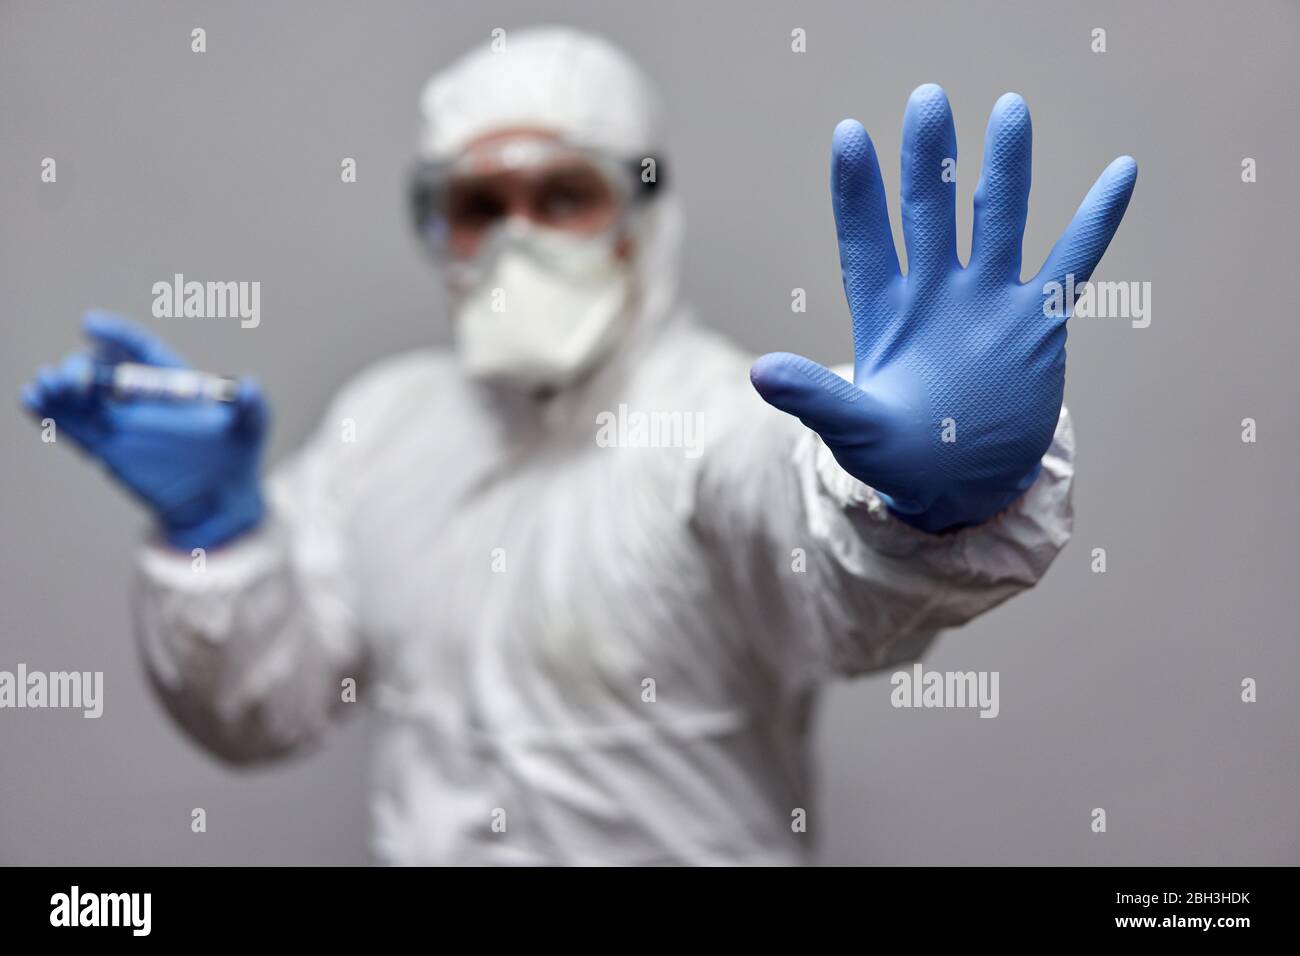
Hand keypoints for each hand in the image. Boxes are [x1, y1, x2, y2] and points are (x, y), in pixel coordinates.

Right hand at [21, 311, 267, 549]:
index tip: (90, 324)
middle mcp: (141, 399)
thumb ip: (252, 406)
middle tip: (74, 377)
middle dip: (82, 370)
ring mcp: (121, 424)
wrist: (224, 501)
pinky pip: (73, 428)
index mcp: (172, 382)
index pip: (138, 352)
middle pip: (103, 374)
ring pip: (80, 399)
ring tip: (42, 386)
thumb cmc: (240, 455)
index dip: (115, 337)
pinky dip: (52, 415)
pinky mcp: (107, 449)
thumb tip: (249, 386)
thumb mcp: (253, 427)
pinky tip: (33, 402)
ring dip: (58, 389)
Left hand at [751, 84, 1135, 531]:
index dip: (858, 192)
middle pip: (931, 212)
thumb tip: (759, 373)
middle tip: (928, 100)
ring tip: (1011, 109)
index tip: (850, 136)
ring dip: (1005, 169)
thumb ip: (815, 398)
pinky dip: (1094, 222)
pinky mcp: (1035, 322)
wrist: (959, 486)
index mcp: (884, 312)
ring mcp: (986, 302)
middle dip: (930, 159)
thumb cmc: (897, 459)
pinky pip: (1071, 262)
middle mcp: (934, 293)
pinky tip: (1119, 172)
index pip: (867, 241)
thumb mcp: (853, 431)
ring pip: (997, 220)